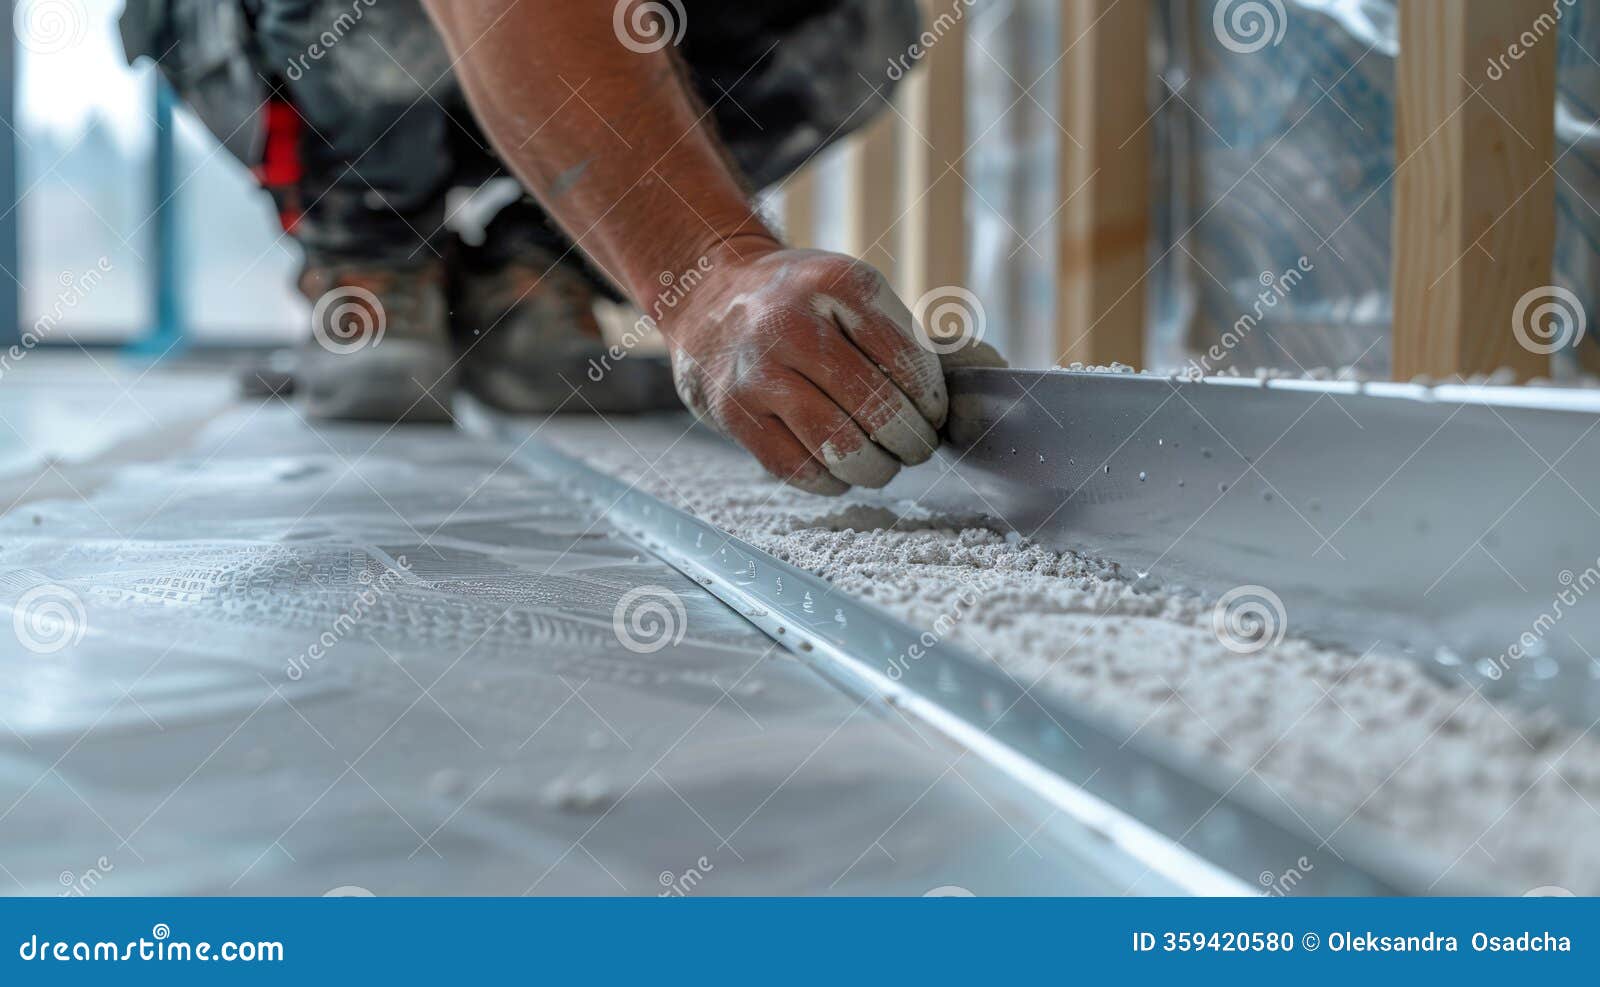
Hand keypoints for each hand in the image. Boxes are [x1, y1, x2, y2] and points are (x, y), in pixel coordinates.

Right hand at [661, 242, 947, 494]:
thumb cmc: (798, 303)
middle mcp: (790, 324)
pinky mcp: (733, 413)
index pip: (905, 360)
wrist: (708, 297)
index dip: (930, 401)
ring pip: (839, 445)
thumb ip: (901, 334)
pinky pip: (796, 468)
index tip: (933, 415)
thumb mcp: (848, 291)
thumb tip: (973, 378)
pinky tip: (840, 471)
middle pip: (876, 406)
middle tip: (915, 447)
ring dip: (875, 468)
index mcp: (834, 286)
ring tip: (882, 464)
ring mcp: (756, 372)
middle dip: (910, 440)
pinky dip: (830, 481)